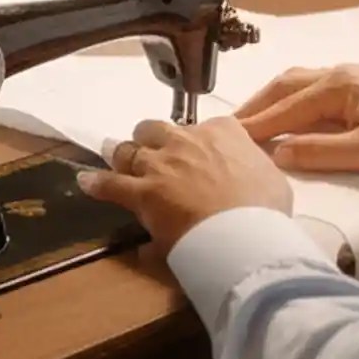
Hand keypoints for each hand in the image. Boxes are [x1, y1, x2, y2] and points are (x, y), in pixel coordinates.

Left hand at [76, 116, 291, 255]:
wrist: (243, 232)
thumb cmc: (266, 209)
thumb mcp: (273, 181)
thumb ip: (255, 171)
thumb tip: (246, 180)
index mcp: (223, 132)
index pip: (207, 126)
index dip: (199, 140)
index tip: (199, 153)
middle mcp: (187, 139)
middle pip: (157, 129)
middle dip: (152, 139)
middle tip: (152, 153)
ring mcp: (161, 164)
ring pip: (130, 150)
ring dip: (124, 155)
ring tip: (117, 158)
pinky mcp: (142, 192)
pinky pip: (110, 184)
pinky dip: (97, 183)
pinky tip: (86, 181)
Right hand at [235, 64, 358, 174]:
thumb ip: (320, 152)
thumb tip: (279, 153)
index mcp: (336, 86)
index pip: (284, 108)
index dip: (255, 126)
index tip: (226, 140)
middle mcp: (336, 74)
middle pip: (283, 86)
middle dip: (255, 107)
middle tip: (230, 129)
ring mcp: (348, 77)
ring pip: (296, 83)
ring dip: (270, 101)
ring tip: (251, 122)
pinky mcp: (358, 85)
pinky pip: (310, 88)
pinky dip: (289, 100)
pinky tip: (286, 114)